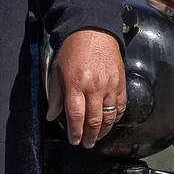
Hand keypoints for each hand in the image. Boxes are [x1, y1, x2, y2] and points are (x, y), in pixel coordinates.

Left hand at [46, 29, 125, 148]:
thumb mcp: (57, 70)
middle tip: (86, 143)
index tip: (74, 140)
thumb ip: (56, 95)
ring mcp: (110, 85)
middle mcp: (94, 87)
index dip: (75, 132)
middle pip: (93, 120)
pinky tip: (110, 122)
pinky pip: (120, 106)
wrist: (94, 30)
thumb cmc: (74, 49)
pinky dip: (116, 118)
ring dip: (103, 131)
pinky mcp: (121, 82)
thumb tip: (52, 115)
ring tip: (97, 137)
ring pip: (109, 116)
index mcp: (76, 84)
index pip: (76, 116)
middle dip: (89, 136)